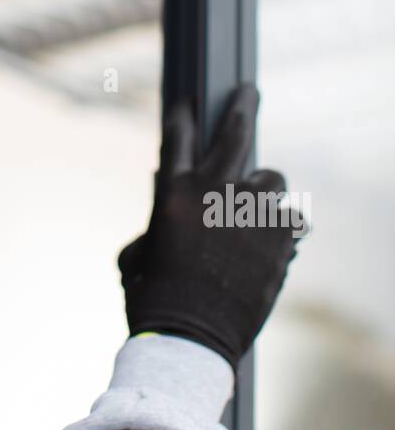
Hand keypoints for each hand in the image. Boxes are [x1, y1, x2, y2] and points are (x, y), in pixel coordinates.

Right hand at [117, 84, 308, 373]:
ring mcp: (250, 212)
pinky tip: (278, 244)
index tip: (187, 104)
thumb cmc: (153, 299)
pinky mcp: (279, 237)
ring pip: (272, 180)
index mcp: (172, 192)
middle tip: (249, 92)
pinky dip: (284, 230)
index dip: (181, 117)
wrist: (188, 337)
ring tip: (259, 210)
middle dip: (243, 107)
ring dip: (265, 192)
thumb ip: (152, 220)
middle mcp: (213, 192)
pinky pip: (292, 219)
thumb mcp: (137, 254)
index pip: (176, 137)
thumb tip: (158, 190)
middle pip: (235, 134)